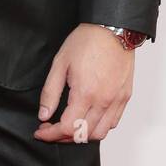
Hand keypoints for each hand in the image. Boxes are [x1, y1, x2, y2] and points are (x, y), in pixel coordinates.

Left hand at [33, 24, 133, 142]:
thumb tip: (44, 114)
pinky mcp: (125, 97)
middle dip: (63, 137)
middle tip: (51, 129)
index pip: (66, 128)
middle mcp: (103, 101)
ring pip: (100, 133)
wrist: (113, 28)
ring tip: (70, 125)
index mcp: (85, 93)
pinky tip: (88, 118)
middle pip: (83, 136)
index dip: (50, 135)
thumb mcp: (60, 63)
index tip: (41, 131)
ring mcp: (116, 100)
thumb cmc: (87, 41)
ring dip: (82, 135)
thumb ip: (50, 92)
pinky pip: (113, 122)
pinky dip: (99, 127)